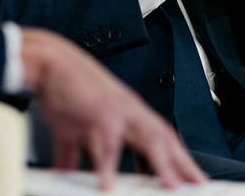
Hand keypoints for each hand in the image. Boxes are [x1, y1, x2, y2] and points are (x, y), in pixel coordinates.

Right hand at [21, 29, 205, 188]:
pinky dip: (105, 168)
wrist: (48, 61)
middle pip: (162, 138)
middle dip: (180, 163)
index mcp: (128, 111)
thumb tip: (81, 175)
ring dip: (159, 164)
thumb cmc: (67, 88)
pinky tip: (108, 185)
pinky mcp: (92, 117)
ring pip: (143, 139)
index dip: (179, 158)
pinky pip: (101, 147)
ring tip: (171, 186)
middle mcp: (125, 112)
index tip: (193, 178)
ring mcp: (111, 113)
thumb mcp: (80, 123)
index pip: (162, 136)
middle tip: (196, 184)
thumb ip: (82, 151)